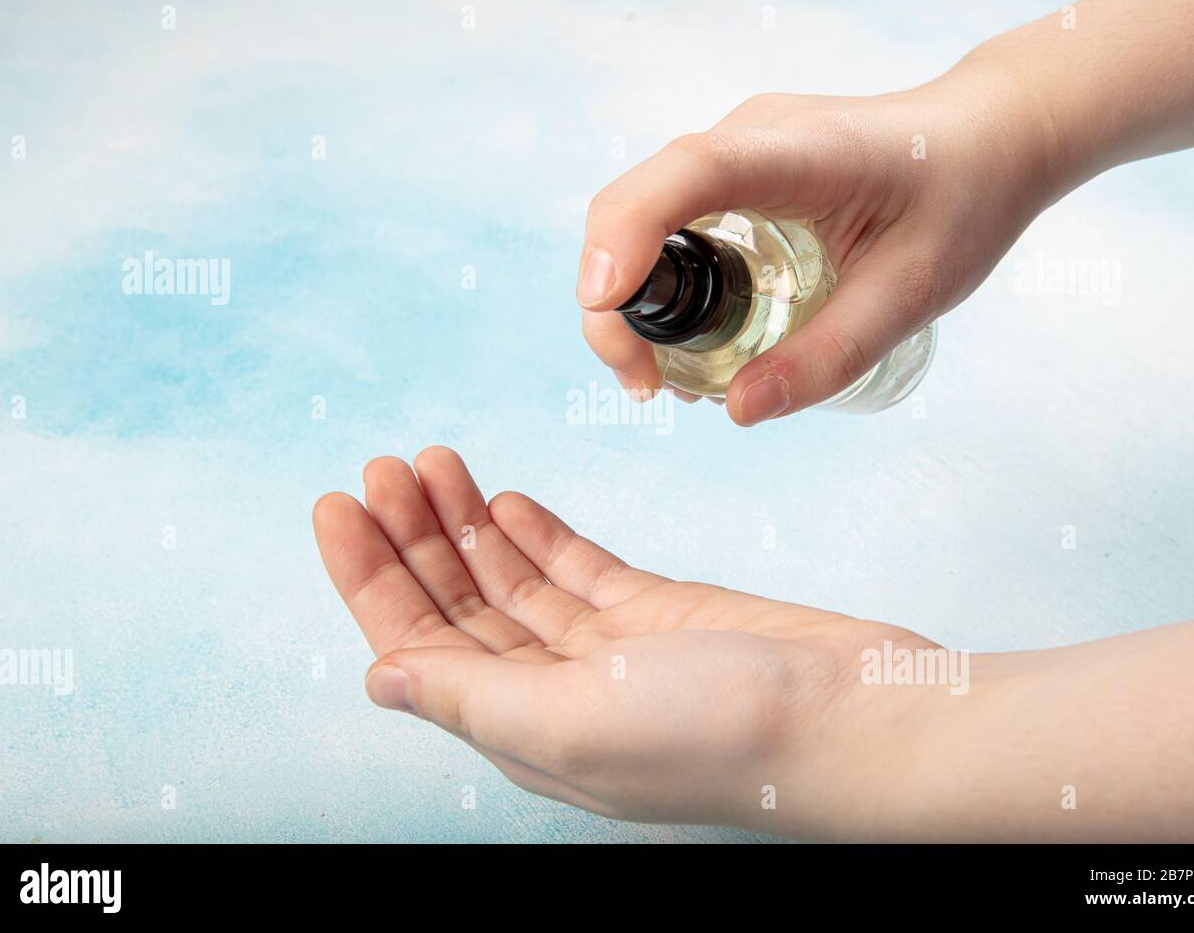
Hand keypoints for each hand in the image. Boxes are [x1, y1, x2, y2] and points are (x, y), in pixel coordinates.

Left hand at [313, 448, 1193, 839]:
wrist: (857, 717)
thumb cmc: (725, 733)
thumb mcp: (576, 721)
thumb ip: (474, 696)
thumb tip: (381, 680)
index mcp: (524, 729)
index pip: (420, 648)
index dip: (371, 579)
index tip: (337, 505)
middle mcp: (557, 693)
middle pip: (460, 607)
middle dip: (413, 537)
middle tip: (381, 465)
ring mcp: (609, 651)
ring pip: (512, 579)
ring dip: (467, 521)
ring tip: (430, 460)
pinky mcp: (657, 613)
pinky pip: (575, 567)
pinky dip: (536, 533)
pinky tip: (503, 498)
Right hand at [575, 76, 1057, 423]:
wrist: (988, 138)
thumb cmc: (962, 201)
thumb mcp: (911, 294)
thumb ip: (827, 356)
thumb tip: (735, 411)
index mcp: (799, 153)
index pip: (688, 176)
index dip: (626, 235)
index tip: (603, 305)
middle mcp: (749, 137)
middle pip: (634, 205)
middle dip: (616, 301)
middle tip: (646, 387)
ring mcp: (735, 149)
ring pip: (641, 216)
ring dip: (633, 297)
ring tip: (670, 378)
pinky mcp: (735, 169)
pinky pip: (669, 221)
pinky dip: (661, 281)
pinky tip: (696, 338)